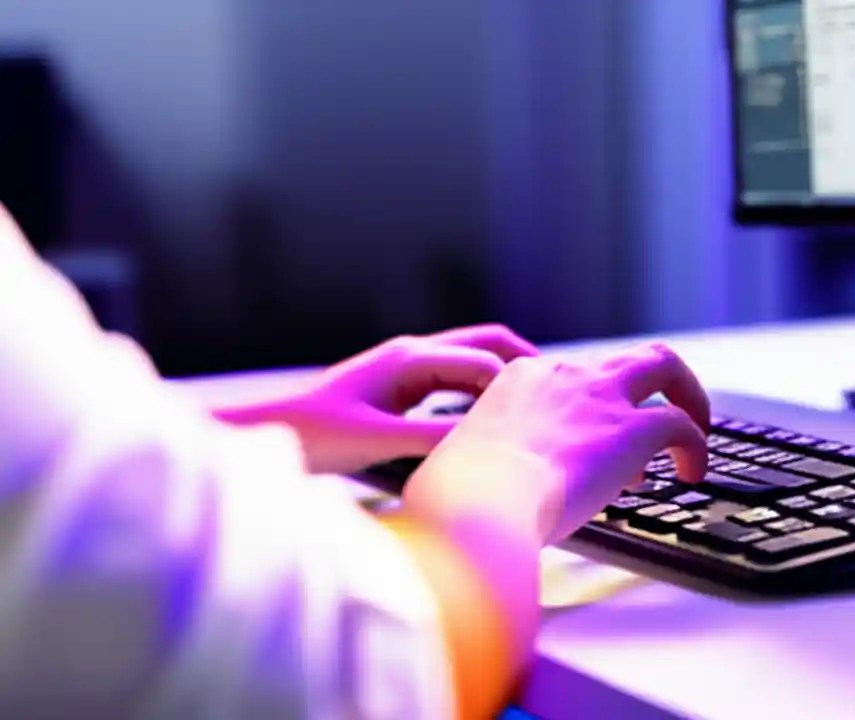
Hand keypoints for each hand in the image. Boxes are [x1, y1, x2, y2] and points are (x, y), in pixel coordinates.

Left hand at [213, 324, 537, 473]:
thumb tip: (485, 442)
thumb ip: (433, 438)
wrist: (272, 430)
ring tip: (538, 403)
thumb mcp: (380, 439)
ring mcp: (406, 367)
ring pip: (472, 360)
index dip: (521, 384)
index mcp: (411, 358)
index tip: (553, 408)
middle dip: (525, 362)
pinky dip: (482, 391)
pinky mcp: (400, 387)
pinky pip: (455, 379)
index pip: (484, 362)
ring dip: (505, 376)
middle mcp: (413, 354)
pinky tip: (493, 419)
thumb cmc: (317, 432)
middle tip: (561, 389)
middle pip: (487, 343)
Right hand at [404, 342, 710, 544]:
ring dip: (687, 399)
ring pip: (665, 366)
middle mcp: (565, 377)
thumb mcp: (465, 463)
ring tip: (694, 437)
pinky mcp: (632, 429)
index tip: (596, 444)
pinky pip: (682, 426)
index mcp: (521, 381)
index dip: (596, 409)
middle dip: (657, 382)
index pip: (575, 379)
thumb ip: (487, 465)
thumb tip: (485, 496)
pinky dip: (696, 447)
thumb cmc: (459, 497)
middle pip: (628, 358)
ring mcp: (601, 398)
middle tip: (669, 414)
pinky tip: (691, 475)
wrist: (479, 501)